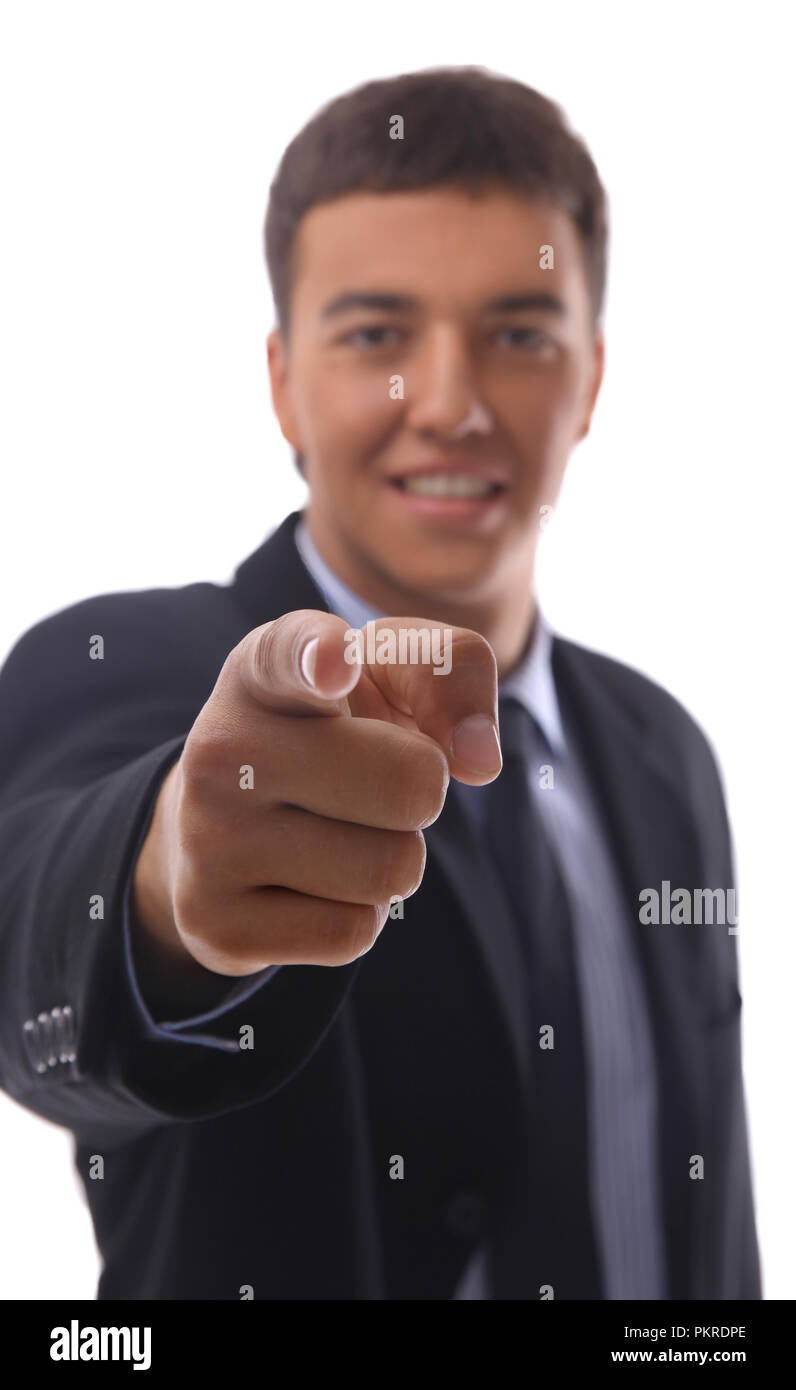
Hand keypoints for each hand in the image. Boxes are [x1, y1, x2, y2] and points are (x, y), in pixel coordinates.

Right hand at [133, 610, 500, 979]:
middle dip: (423, 794)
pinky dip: (358, 917)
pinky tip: (310, 886)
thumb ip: (449, 670)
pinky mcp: (214, 922)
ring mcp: (208, 839)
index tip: (334, 663)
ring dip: (392, 860)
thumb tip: (480, 758)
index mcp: (263, 672)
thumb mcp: (383, 677)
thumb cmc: (328, 732)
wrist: (224, 823)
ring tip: (336, 834)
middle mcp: (220, 748)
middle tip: (370, 787)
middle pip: (412, 785)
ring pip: (389, 870)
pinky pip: (352, 935)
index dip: (320, 655)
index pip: (291, 654)